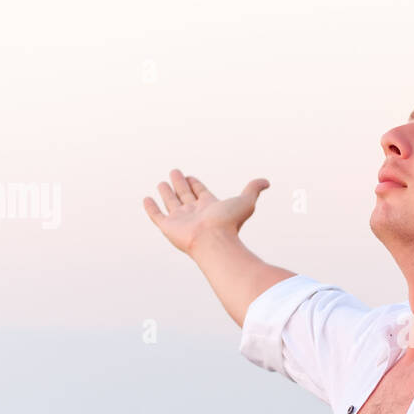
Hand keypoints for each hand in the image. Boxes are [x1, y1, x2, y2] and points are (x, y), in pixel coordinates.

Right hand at [143, 169, 269, 254]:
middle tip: (175, 172)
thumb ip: (253, 189)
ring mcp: (180, 220)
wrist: (214, 240)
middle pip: (185, 195)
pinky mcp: (168, 227)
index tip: (191, 176)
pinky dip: (151, 207)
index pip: (201, 192)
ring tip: (162, 183)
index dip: (196, 184)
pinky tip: (147, 199)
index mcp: (209, 207)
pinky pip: (156, 215)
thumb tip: (266, 181)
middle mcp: (194, 213)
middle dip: (180, 183)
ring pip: (171, 203)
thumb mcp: (245, 201)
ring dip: (166, 193)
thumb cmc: (230, 223)